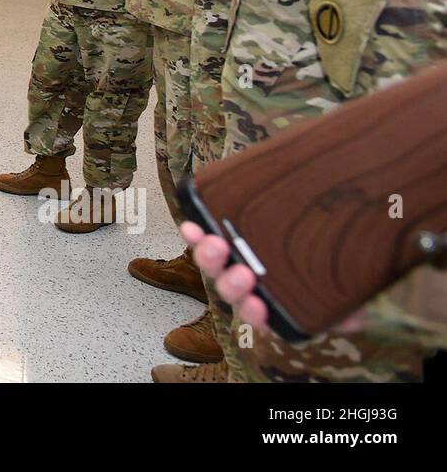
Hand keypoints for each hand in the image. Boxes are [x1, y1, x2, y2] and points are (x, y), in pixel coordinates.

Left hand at [179, 222, 364, 333]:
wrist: (314, 239)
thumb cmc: (321, 270)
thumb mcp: (338, 292)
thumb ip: (345, 309)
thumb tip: (353, 319)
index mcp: (271, 302)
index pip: (258, 314)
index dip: (255, 312)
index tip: (257, 304)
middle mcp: (247, 286)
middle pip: (230, 290)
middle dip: (232, 284)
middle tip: (242, 273)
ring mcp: (231, 263)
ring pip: (214, 265)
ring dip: (210, 257)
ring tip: (215, 243)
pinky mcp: (222, 238)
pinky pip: (202, 239)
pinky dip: (195, 235)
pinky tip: (191, 226)